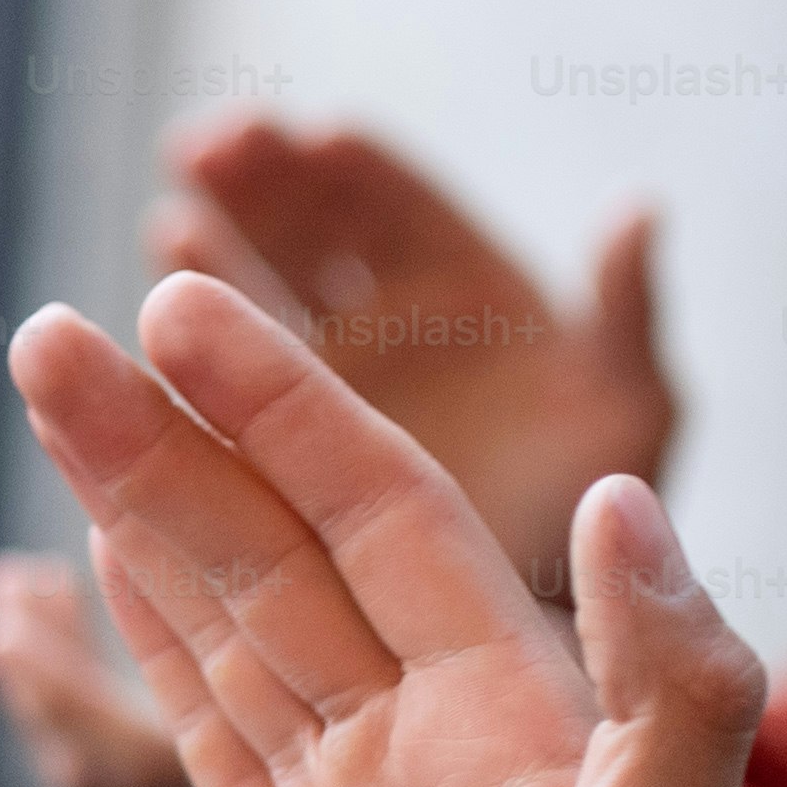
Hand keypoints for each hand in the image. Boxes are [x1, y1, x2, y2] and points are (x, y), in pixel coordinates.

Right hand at [9, 278, 764, 786]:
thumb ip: (667, 701)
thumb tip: (630, 504)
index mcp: (524, 728)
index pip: (378, 518)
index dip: (277, 409)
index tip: (174, 306)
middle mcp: (442, 754)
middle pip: (282, 547)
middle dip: (169, 433)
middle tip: (46, 329)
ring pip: (232, 626)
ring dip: (140, 511)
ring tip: (44, 399)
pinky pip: (206, 741)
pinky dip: (146, 646)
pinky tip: (92, 568)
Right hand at [152, 115, 671, 602]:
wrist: (516, 650)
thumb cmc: (596, 523)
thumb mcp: (630, 412)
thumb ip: (629, 311)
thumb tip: (641, 206)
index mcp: (473, 293)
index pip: (404, 207)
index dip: (360, 171)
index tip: (319, 137)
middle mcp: (386, 326)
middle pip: (312, 231)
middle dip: (261, 183)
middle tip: (208, 146)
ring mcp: (319, 389)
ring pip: (253, 303)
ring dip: (208, 253)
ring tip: (169, 226)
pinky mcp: (270, 451)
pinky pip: (218, 394)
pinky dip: (183, 362)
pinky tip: (146, 342)